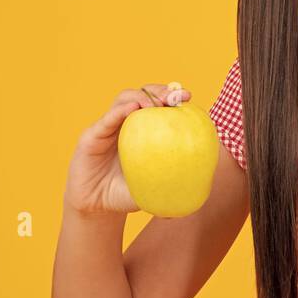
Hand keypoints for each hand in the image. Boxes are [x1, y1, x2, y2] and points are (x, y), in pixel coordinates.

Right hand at [63, 83, 192, 217]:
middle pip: (143, 94)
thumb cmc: (127, 194)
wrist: (97, 207)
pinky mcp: (91, 136)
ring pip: (124, 100)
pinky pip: (106, 121)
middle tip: (175, 96)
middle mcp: (125, 123)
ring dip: (141, 97)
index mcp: (142, 130)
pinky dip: (120, 112)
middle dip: (160, 90)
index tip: (187, 97)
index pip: (158, 104)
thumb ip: (174, 180)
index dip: (172, 96)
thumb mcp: (154, 186)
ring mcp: (107, 127)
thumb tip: (206, 182)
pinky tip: (133, 109)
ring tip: (156, 103)